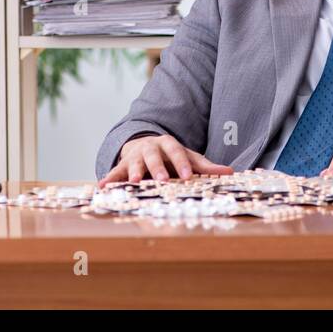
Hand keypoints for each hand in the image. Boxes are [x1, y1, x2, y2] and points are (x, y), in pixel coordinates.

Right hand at [97, 134, 233, 185]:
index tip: (187, 177)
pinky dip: (109, 179)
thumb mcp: (188, 157)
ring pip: (135, 162)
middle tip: (162, 180)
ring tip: (135, 181)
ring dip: (134, 171)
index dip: (182, 164)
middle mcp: (151, 148)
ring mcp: (136, 156)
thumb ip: (206, 166)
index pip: (177, 153)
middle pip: (155, 157)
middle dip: (158, 168)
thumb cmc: (171, 156)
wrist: (145, 145)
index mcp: (169, 145)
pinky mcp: (123, 165)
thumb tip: (230, 171)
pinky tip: (102, 187)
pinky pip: (115, 172)